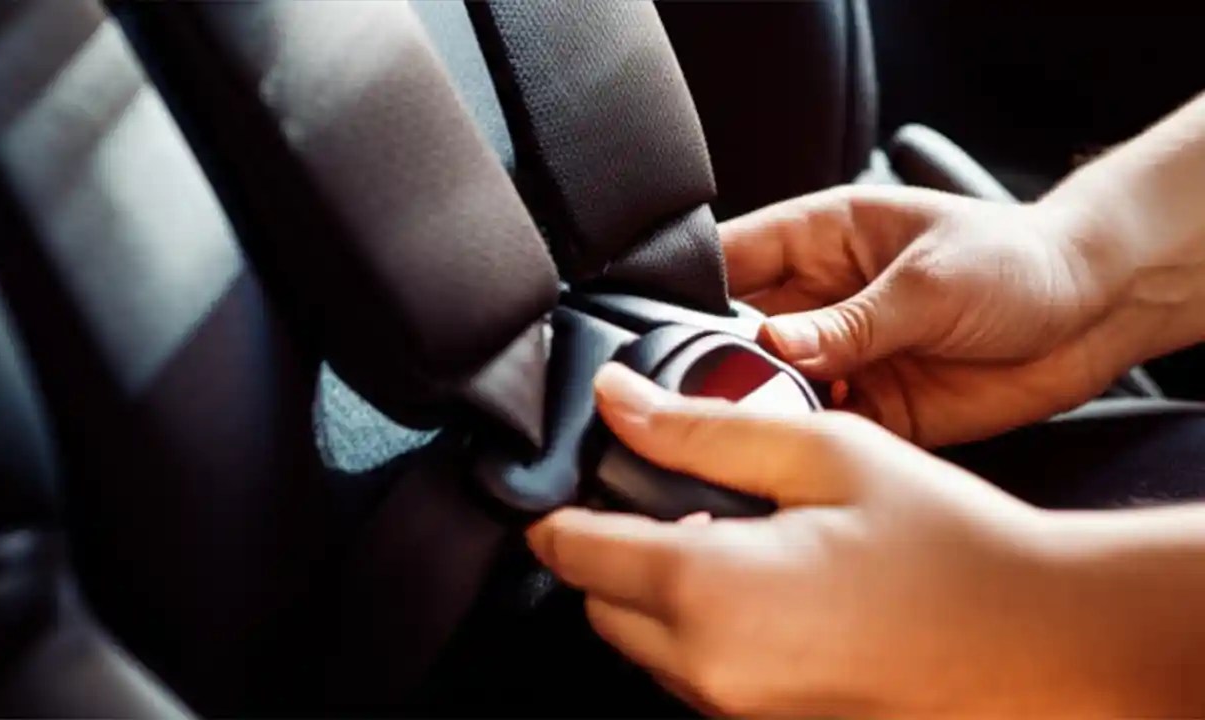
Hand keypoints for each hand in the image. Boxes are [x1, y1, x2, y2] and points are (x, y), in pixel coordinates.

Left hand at [529, 365, 1125, 716]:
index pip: (575, 555)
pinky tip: (765, 583)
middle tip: (667, 499)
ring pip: (644, 644)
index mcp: (710, 592)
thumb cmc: (945, 544)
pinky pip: (697, 673)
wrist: (1035, 641)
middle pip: (601, 604)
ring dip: (657, 590)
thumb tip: (618, 402)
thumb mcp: (819, 453)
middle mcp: (711, 668)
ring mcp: (740, 709)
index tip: (561, 491)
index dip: (557, 515)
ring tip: (728, 536)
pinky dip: (701, 628)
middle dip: (608, 552)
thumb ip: (700, 430)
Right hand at [721, 185, 1146, 445]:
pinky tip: (806, 446)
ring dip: (763, 408)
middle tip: (712, 390)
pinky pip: (817, 429)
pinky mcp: (870, 406)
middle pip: (733, 331)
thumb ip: (851, 320)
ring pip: (768, 388)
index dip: (689, 290)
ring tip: (761, 420)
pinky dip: (807, 443)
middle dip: (717, 362)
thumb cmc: (1016, 261)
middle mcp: (817, 299)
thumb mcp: (930, 282)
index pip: (730, 257)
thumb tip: (775, 344)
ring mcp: (839, 355)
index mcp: (820, 238)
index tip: (663, 331)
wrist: (1094, 313)